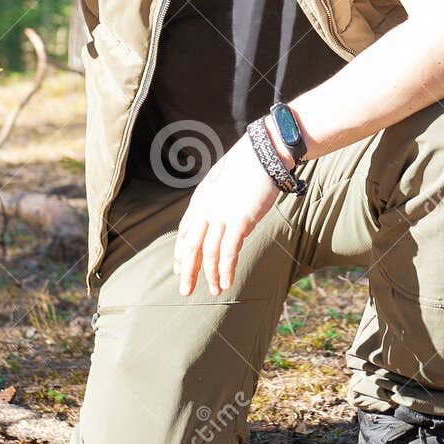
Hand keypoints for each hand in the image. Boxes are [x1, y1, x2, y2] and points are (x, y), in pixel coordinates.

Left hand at [173, 132, 284, 296]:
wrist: (264, 152)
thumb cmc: (249, 164)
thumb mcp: (223, 182)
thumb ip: (217, 200)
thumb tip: (220, 215)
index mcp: (200, 200)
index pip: (185, 231)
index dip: (180, 252)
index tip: (179, 268)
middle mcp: (206, 209)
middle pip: (191, 247)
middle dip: (187, 271)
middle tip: (185, 291)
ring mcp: (221, 215)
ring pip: (209, 253)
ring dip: (211, 275)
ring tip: (215, 290)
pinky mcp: (239, 220)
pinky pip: (229, 252)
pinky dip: (226, 270)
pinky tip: (227, 282)